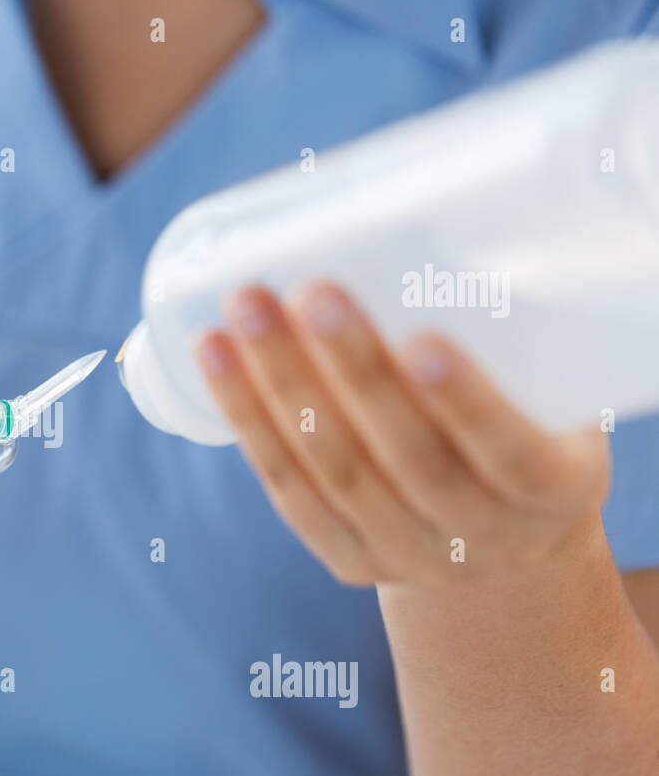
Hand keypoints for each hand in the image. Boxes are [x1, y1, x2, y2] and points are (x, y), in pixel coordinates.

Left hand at [195, 283, 610, 590]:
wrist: (506, 555)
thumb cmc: (534, 440)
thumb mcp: (559, 406)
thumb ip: (517, 347)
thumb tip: (445, 218)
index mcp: (555, 491)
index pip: (511, 454)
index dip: (465, 402)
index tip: (423, 339)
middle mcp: (478, 534)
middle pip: (406, 458)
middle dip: (353, 372)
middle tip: (311, 293)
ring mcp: (406, 552)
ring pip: (334, 472)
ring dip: (279, 390)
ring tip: (239, 317)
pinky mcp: (347, 558)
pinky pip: (290, 492)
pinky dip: (249, 425)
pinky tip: (216, 361)